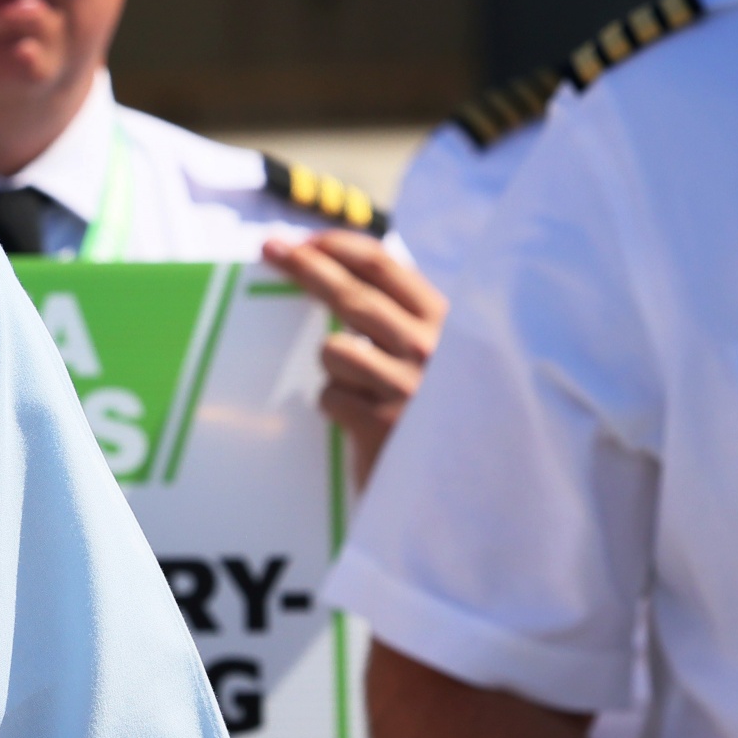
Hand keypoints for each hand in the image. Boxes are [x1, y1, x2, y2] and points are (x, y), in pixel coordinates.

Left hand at [261, 229, 443, 479]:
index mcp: (449, 325)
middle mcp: (432, 350)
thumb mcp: (443, 360)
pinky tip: (359, 423)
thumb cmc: (444, 418)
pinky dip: (334, 406)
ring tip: (360, 392)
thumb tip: (340, 275)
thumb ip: (405, 322)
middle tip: (270, 249)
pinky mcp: (380, 425)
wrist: (467, 494)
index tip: (303, 243)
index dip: (338, 248)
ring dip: (333, 367)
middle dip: (306, 269)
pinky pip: (328, 396)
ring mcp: (406, 387)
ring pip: (333, 350)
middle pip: (351, 295)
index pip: (386, 266)